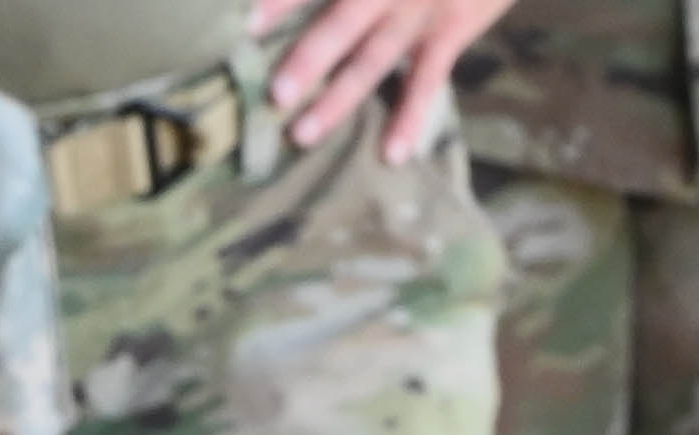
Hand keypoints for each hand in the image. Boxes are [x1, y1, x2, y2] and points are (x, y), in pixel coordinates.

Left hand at [245, 0, 521, 157]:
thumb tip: (303, 2)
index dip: (283, 2)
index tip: (247, 27)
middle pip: (342, 24)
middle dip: (308, 59)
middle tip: (274, 96)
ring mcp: (420, 10)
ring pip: (373, 60)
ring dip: (338, 99)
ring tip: (302, 135)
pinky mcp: (452, 31)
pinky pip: (427, 81)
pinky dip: (410, 118)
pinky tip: (392, 155)